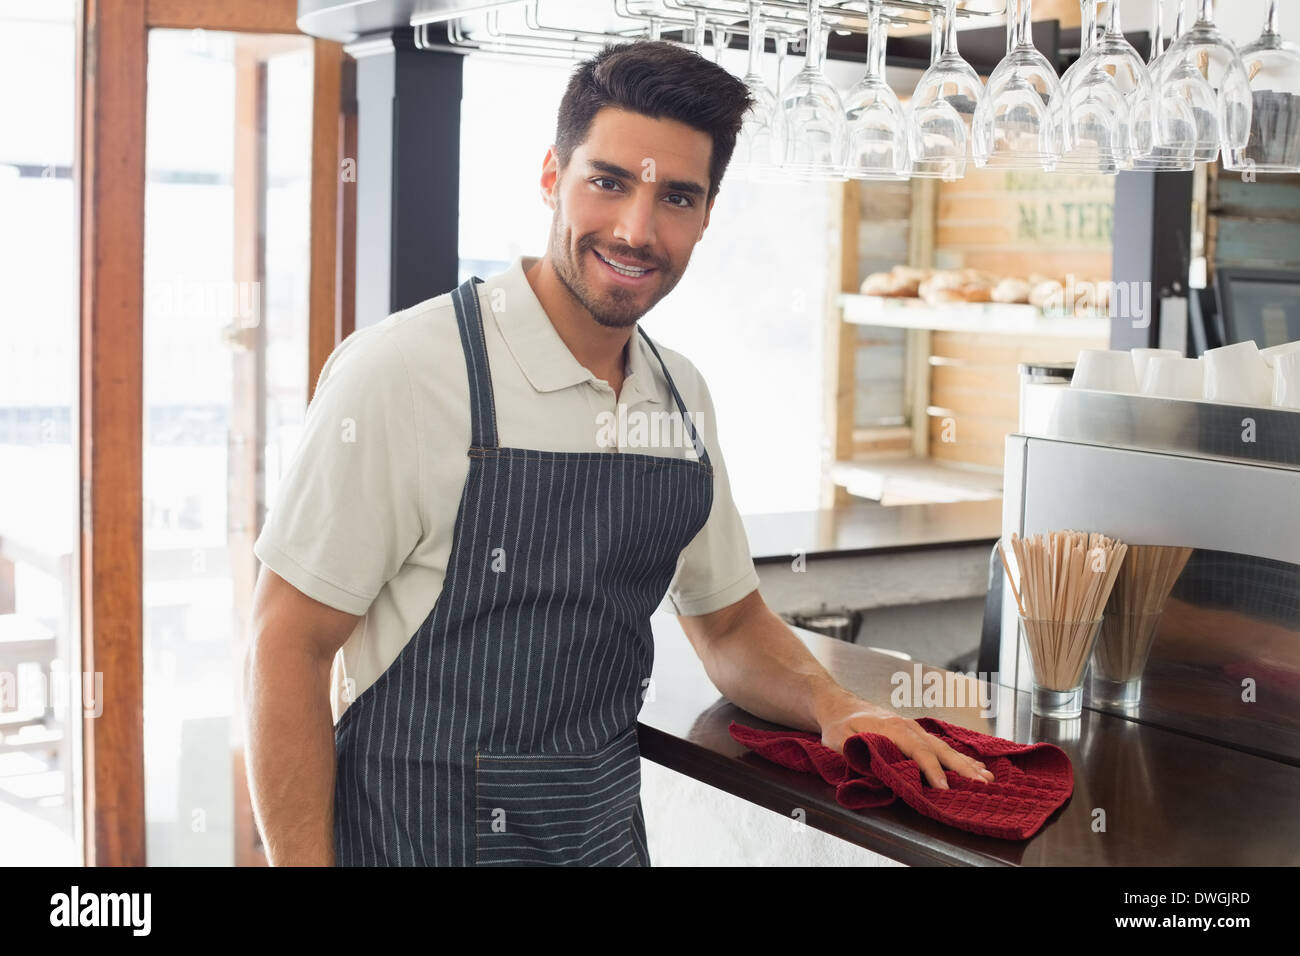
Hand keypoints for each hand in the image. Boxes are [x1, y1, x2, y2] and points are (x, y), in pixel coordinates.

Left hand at [818, 698, 994, 788]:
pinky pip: (940, 746)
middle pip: (939, 749)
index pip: (917, 751)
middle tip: (982, 784)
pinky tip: (975, 767)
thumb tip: (876, 766)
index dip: (931, 770)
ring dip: (966, 763)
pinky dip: (959, 757)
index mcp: (891, 728)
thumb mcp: (839, 740)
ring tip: (988, 778)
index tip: (944, 788)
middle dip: (962, 767)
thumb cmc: (838, 724)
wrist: (838, 705)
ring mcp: (914, 729)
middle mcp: (908, 727)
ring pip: (944, 747)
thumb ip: (856, 752)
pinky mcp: (915, 734)